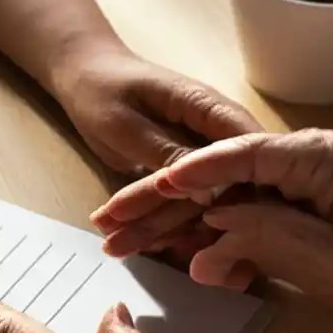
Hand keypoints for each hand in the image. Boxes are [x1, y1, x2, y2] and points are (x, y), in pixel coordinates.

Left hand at [50, 49, 265, 267]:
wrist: (83, 77)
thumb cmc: (103, 90)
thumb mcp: (128, 124)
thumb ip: (167, 155)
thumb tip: (208, 193)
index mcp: (211, 109)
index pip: (250, 151)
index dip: (249, 191)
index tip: (233, 231)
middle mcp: (214, 135)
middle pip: (227, 185)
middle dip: (202, 223)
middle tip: (175, 254)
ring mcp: (200, 158)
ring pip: (198, 203)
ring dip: (169, 231)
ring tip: (135, 251)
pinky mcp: (182, 176)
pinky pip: (180, 206)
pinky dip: (160, 227)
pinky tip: (140, 247)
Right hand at [91, 129, 332, 313]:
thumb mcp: (325, 255)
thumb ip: (264, 236)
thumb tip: (209, 234)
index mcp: (309, 157)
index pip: (234, 156)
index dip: (190, 175)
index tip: (152, 187)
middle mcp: (291, 161)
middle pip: (209, 178)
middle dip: (155, 202)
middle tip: (108, 221)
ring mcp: (283, 185)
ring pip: (211, 202)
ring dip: (165, 224)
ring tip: (118, 241)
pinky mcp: (281, 209)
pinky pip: (232, 221)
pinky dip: (202, 242)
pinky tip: (171, 258)